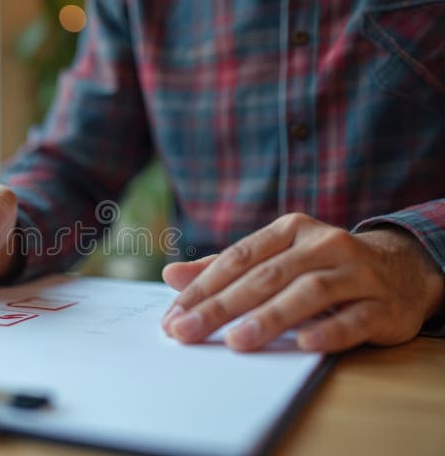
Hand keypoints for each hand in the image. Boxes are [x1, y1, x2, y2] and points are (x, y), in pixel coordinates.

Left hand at [161, 213, 443, 351]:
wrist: (401, 268)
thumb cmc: (321, 265)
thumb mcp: (274, 257)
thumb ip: (224, 267)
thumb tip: (171, 275)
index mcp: (290, 230)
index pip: (237, 259)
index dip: (203, 288)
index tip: (173, 317)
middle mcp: (323, 245)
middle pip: (264, 277)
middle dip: (221, 306)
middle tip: (187, 332)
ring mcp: (356, 272)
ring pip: (307, 293)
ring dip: (270, 317)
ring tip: (236, 340)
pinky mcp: (384, 305)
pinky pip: (354, 318)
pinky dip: (330, 331)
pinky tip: (305, 343)